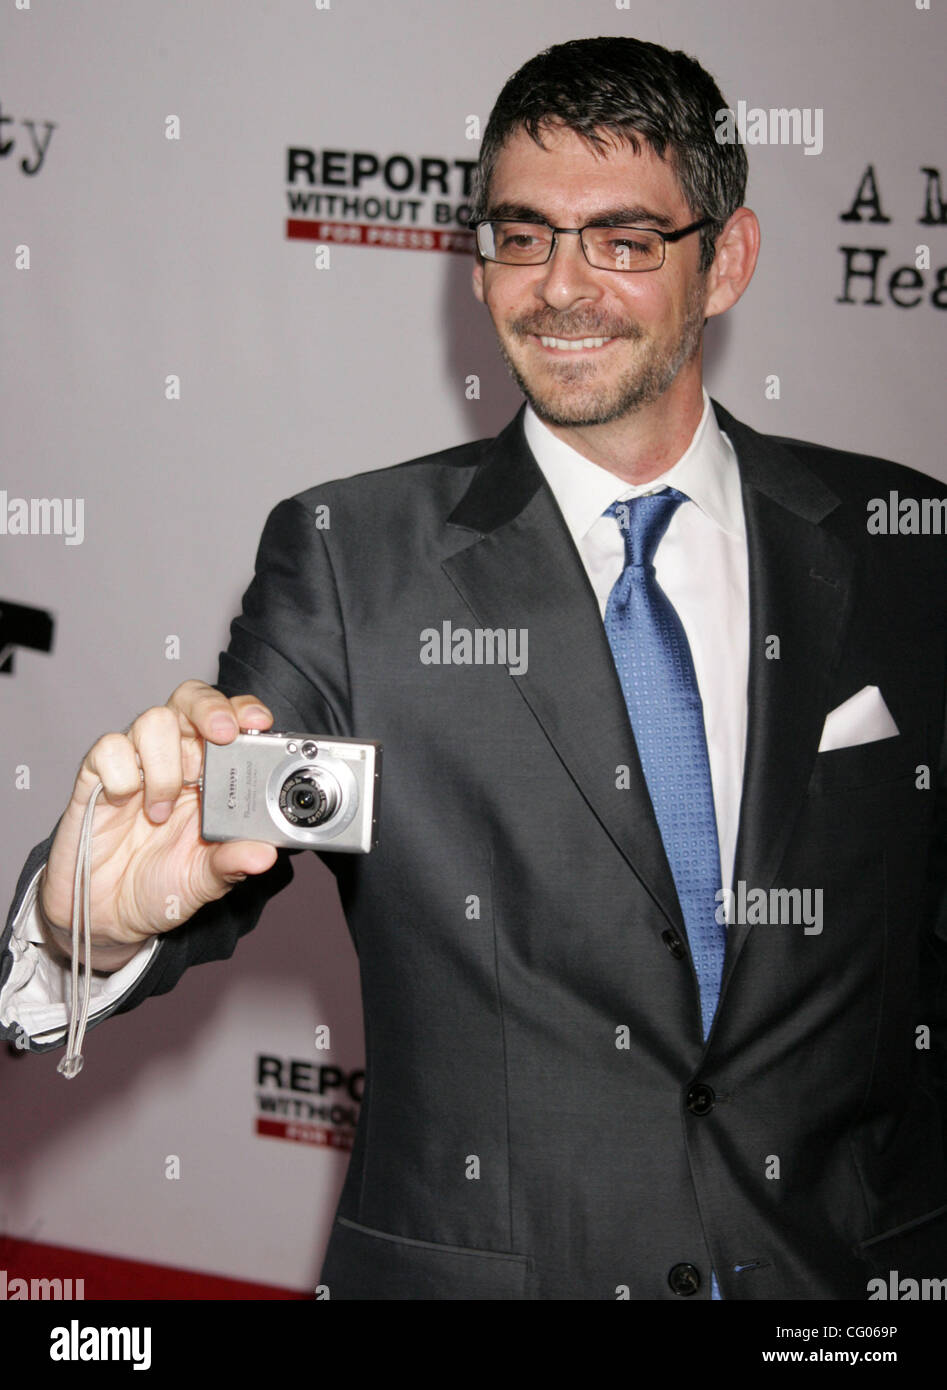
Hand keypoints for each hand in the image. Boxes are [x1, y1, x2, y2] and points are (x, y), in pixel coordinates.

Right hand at [39, 680, 277, 967]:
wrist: (107, 915)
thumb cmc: (160, 886)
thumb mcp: (205, 881)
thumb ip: (232, 863)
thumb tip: (265, 854)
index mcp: (210, 776)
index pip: (230, 721)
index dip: (244, 711)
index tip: (259, 723)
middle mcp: (175, 760)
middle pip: (191, 699)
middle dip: (210, 709)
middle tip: (222, 735)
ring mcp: (136, 765)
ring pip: (153, 720)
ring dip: (166, 764)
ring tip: (161, 811)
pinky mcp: (97, 778)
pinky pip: (108, 749)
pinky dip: (122, 775)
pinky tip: (125, 805)